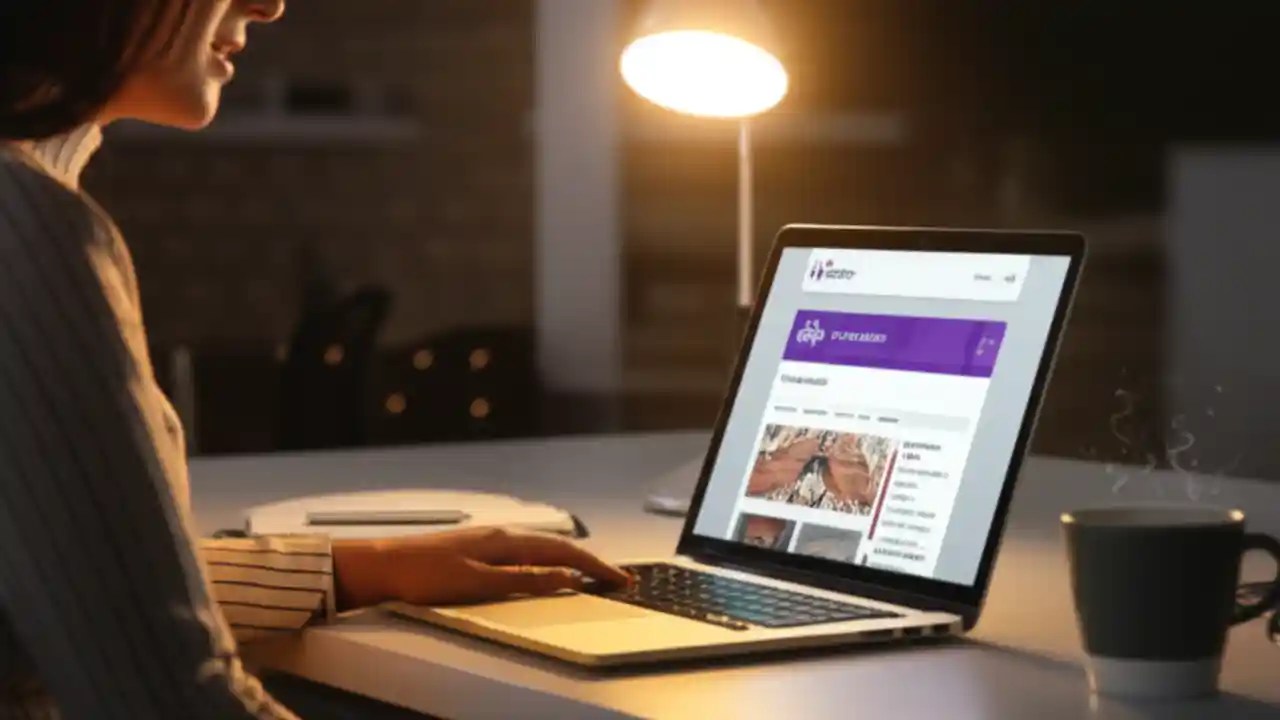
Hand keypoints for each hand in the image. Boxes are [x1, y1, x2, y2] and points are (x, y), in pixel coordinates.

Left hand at [331, 528, 629, 609]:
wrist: (382, 565)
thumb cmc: (424, 574)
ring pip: (542, 548)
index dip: (595, 566)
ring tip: (590, 575)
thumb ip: (523, 580)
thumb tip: (564, 576)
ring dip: (570, 561)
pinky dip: (547, 561)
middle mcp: (503, 535)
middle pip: (558, 547)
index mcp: (507, 542)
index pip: (564, 552)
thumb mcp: (477, 582)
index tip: (621, 580)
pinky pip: (526, 553)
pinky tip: (544, 570)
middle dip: (590, 562)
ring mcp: (490, 540)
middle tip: (617, 580)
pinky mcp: (478, 549)